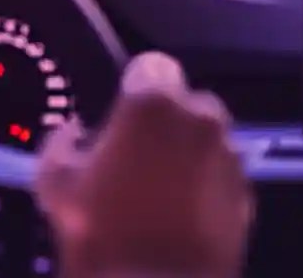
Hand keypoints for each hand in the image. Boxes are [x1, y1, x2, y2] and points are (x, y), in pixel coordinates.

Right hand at [36, 52, 252, 277]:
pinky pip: (221, 173)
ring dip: (187, 153)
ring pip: (206, 138)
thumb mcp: (56, 185)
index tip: (121, 117)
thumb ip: (62, 145)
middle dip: (165, 123)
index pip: (151, 68)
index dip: (134, 89)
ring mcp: (229, 155)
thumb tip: (72, 133)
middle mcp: (201, 119)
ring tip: (159, 193)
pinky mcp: (247, 191)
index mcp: (154, 105)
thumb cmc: (101, 235)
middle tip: (136, 160)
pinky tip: (181, 215)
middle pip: (184, 103)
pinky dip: (206, 184)